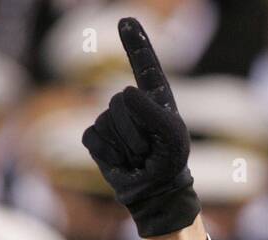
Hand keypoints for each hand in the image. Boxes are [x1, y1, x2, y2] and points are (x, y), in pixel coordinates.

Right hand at [81, 17, 199, 237]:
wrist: (155, 192)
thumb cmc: (169, 162)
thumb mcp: (172, 137)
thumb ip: (153, 112)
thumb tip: (125, 92)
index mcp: (155, 98)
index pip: (145, 66)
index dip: (136, 43)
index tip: (127, 21)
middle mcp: (130, 104)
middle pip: (121, 100)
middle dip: (138, 130)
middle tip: (150, 150)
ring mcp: (110, 118)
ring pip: (108, 120)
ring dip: (127, 145)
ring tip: (139, 157)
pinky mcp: (96, 137)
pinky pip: (94, 137)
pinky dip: (110, 154)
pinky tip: (122, 162)